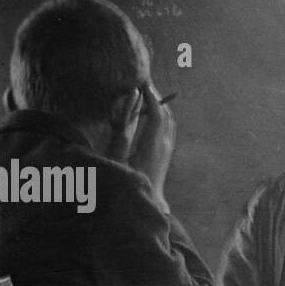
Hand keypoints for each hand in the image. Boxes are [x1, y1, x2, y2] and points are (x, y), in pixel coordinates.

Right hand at [129, 85, 175, 199]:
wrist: (149, 202)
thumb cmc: (130, 183)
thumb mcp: (119, 161)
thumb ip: (118, 138)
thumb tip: (116, 119)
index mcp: (153, 144)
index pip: (156, 114)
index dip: (150, 97)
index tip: (142, 83)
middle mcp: (165, 144)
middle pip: (165, 114)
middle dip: (155, 97)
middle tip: (144, 83)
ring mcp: (169, 148)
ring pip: (169, 120)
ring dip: (160, 105)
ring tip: (148, 94)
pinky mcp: (168, 152)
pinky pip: (169, 127)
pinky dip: (162, 115)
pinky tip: (153, 113)